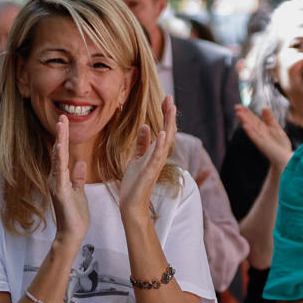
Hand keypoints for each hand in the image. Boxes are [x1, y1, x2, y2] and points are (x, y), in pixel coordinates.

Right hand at [50, 114, 90, 244]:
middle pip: (58, 152)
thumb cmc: (75, 216)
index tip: (65, 122)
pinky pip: (60, 173)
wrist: (72, 235)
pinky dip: (60, 159)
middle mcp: (56, 179)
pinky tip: (60, 147)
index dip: (63, 138)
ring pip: (58, 159)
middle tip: (62, 117)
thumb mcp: (79, 193)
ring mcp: (56, 185)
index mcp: (61, 178)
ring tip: (61, 125)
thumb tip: (81, 163)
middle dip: (60, 134)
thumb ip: (78, 178)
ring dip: (60, 141)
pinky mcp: (60, 192)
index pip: (62, 154)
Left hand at [119, 97, 177, 219]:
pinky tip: (160, 132)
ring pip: (165, 141)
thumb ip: (143, 143)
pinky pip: (156, 156)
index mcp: (155, 153)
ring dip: (167, 124)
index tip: (167, 99)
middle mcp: (158, 157)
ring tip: (170, 109)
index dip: (165, 114)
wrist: (131, 204)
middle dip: (168, 115)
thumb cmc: (135, 183)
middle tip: (170, 98)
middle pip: (167, 132)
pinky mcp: (149, 172)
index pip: (163, 129)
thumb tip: (146, 126)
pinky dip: (158, 144)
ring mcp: (155, 164)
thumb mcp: (137, 158)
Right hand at [236, 105, 293, 169]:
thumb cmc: (280, 145)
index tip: (240, 105)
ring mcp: (260, 139)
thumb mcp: (275, 128)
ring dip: (245, 121)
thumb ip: (269, 118)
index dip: (247, 112)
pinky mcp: (263, 145)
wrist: (285, 158)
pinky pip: (255, 138)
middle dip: (244, 115)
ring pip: (251, 128)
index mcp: (263, 129)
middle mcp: (260, 133)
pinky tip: (245, 126)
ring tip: (239, 114)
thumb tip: (264, 107)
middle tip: (236, 107)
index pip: (253, 119)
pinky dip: (250, 132)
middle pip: (250, 122)